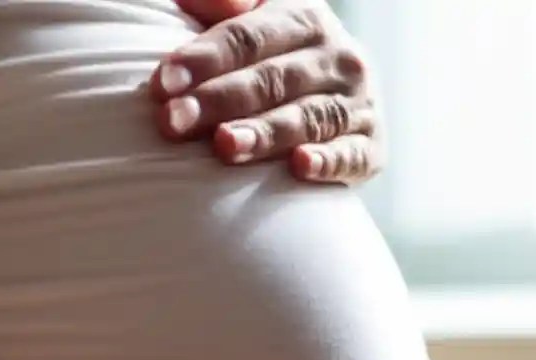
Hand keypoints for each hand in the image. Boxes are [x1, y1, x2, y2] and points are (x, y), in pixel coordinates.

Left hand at [154, 0, 384, 185]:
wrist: (344, 97)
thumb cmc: (281, 58)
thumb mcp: (260, 20)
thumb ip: (226, 7)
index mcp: (309, 19)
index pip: (251, 36)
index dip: (206, 57)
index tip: (163, 80)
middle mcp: (341, 59)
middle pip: (274, 79)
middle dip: (221, 100)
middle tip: (174, 121)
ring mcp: (359, 106)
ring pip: (307, 119)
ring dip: (264, 133)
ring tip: (223, 146)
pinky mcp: (372, 150)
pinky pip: (350, 156)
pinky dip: (326, 162)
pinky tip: (298, 166)